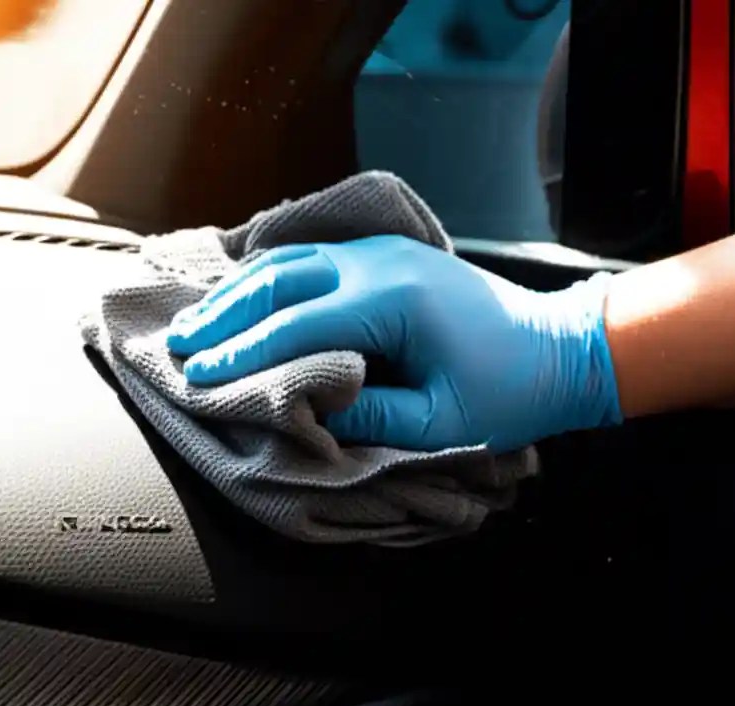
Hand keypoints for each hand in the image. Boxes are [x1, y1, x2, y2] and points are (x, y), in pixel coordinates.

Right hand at [166, 235, 621, 451]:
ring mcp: (380, 253)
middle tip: (177, 343)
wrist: (557, 347)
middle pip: (279, 280)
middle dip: (223, 314)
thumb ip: (368, 417)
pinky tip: (238, 297)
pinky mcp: (383, 257)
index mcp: (393, 303)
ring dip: (237, 292)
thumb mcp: (439, 423)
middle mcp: (379, 266)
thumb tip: (304, 409)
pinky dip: (266, 279)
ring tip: (194, 322)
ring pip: (289, 261)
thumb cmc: (505, 391)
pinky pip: (309, 259)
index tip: (197, 374)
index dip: (241, 353)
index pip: (295, 326)